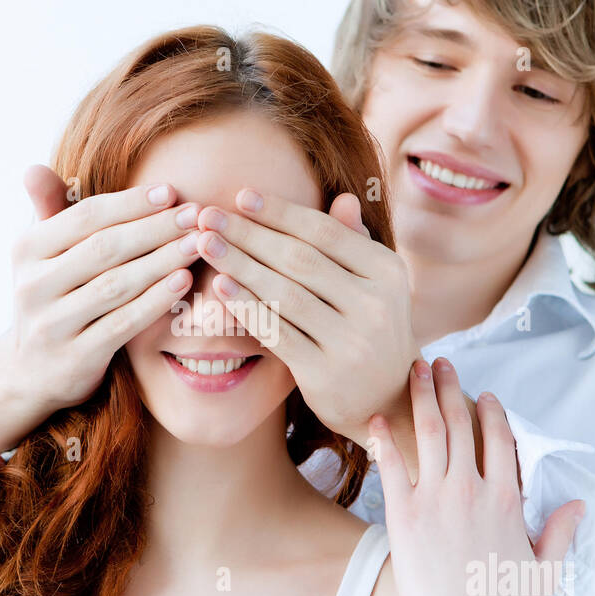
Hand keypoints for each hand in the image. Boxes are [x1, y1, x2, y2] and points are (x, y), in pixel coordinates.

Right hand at [0, 166, 202, 457]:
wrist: (33, 371)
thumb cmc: (53, 297)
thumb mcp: (43, 256)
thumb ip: (49, 211)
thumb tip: (34, 168)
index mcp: (26, 250)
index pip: (85, 217)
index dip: (131, 203)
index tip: (172, 192)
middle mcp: (32, 286)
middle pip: (105, 248)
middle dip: (155, 228)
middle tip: (195, 215)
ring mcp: (52, 324)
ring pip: (117, 285)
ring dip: (163, 260)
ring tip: (197, 244)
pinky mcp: (75, 356)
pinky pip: (123, 323)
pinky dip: (156, 300)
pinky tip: (183, 282)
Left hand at [194, 187, 415, 444]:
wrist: (389, 399)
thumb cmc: (371, 329)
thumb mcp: (375, 285)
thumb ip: (354, 243)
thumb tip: (342, 197)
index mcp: (387, 271)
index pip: (325, 232)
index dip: (280, 212)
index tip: (240, 196)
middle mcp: (375, 304)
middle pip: (299, 259)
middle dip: (249, 234)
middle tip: (207, 216)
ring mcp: (352, 341)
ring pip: (285, 294)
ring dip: (239, 265)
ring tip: (205, 245)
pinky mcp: (326, 373)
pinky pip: (277, 333)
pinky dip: (247, 308)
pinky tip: (221, 287)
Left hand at [368, 358, 583, 595]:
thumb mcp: (545, 573)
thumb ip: (561, 534)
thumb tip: (577, 504)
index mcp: (507, 500)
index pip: (501, 439)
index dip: (491, 411)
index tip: (483, 394)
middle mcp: (473, 491)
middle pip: (462, 424)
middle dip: (450, 387)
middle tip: (439, 362)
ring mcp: (436, 500)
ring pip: (430, 433)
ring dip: (421, 396)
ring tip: (413, 370)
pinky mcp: (403, 516)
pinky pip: (392, 466)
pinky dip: (384, 438)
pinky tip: (376, 418)